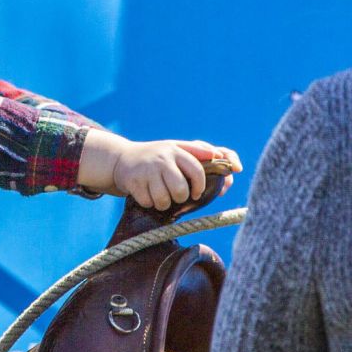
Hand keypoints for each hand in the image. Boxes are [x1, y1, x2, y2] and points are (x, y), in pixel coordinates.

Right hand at [78, 131, 222, 211]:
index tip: (197, 192)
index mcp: (176, 150)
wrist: (121, 159)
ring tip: (159, 194)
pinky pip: (148, 202)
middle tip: (175, 194)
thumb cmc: (158, 157)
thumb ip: (200, 154)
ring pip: (164, 199)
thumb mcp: (177, 149)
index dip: (200, 186)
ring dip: (163, 202)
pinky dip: (148, 202)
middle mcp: (162, 158)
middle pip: (180, 190)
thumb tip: (229, 164)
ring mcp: (146, 169)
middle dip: (180, 197)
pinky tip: (145, 193)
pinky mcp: (133, 181)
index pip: (197, 170)